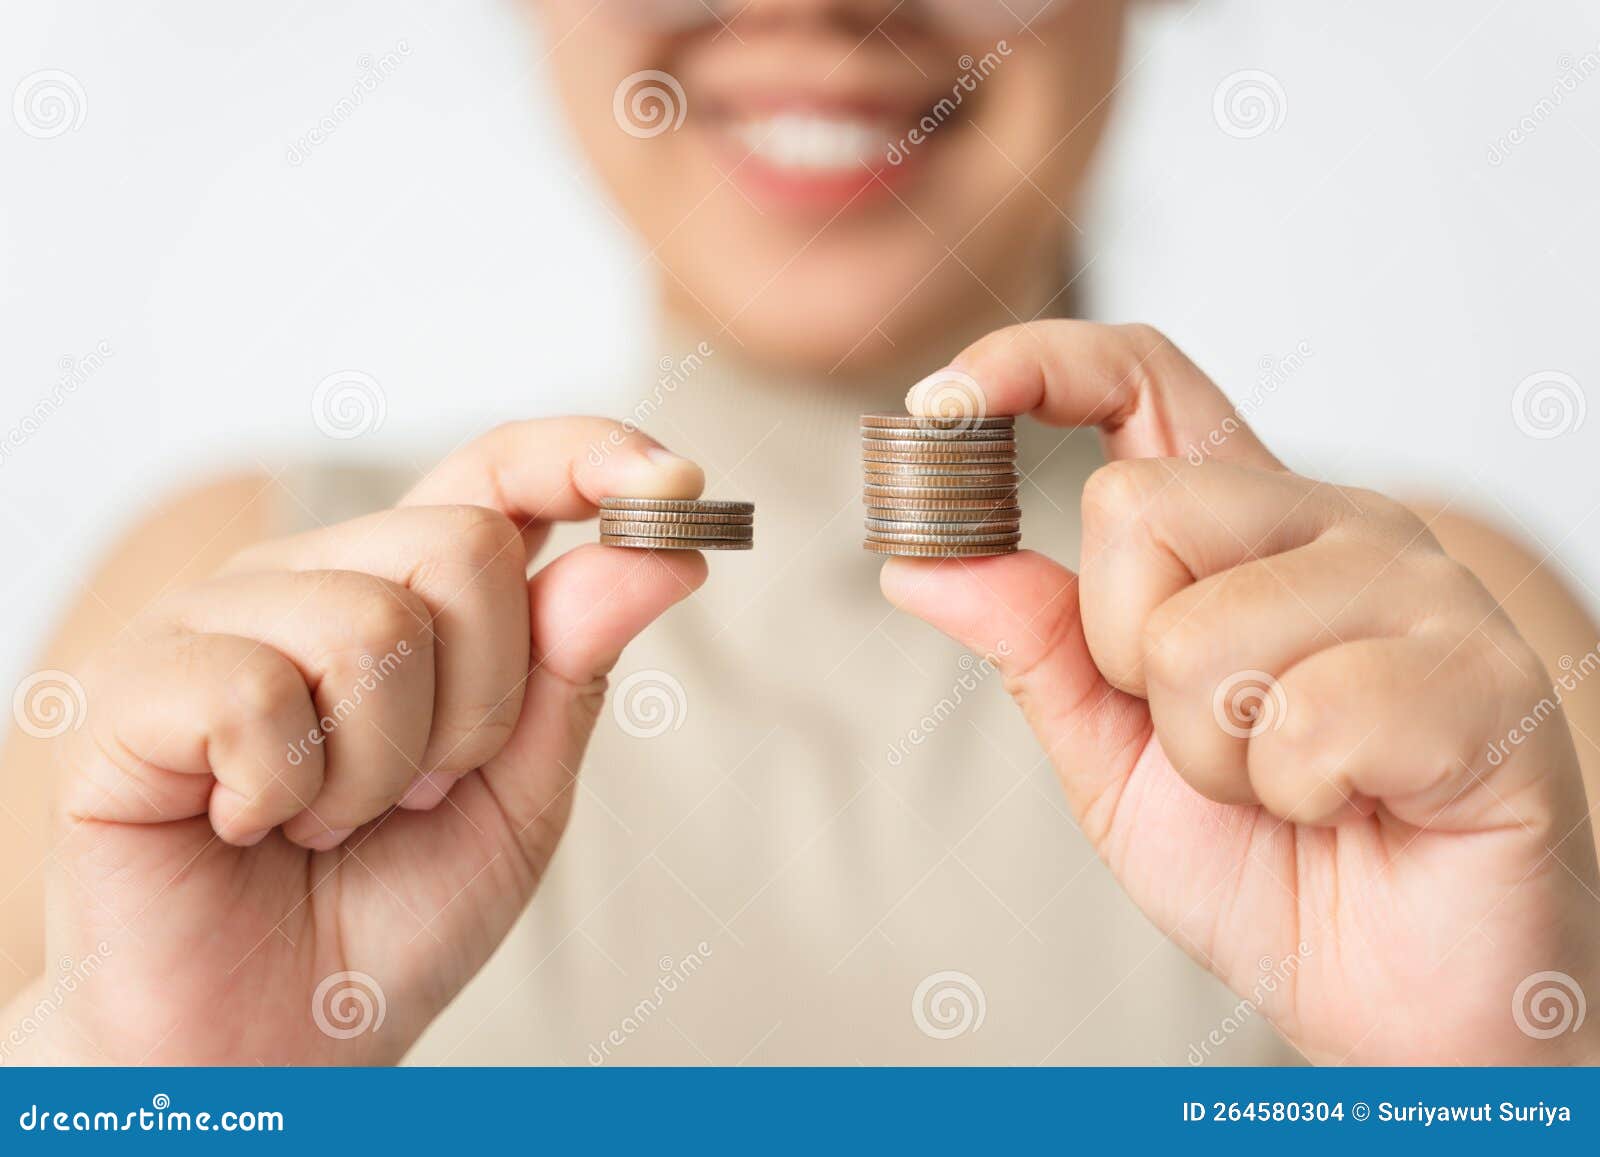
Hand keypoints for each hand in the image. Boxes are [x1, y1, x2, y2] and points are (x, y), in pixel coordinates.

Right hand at [13, 419, 705, 1063]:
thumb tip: (658, 555)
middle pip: (463, 544)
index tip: (680, 482)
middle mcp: (310, 578)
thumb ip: (574, 672)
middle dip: (482, 704)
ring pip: (372, 625)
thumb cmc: (389, 914)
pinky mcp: (129, 686)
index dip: (586, 457)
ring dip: (383, 770)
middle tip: (419, 791)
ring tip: (331, 823)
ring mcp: (213, 620)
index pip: (499, 473)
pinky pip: (259, 695)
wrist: (268, 1048)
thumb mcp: (520, 798)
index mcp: (405, 594)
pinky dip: (286, 794)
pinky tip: (248, 826)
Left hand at [882, 321, 1599, 1063]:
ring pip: (1203, 631)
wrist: (1400, 997)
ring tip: (1292, 788)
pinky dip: (1298, 798)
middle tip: (1211, 739)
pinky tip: (1356, 807)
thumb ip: (1035, 648)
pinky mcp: (1485, 680)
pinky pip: (1307, 722)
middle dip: (1126, 660)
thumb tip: (920, 563)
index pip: (1143, 379)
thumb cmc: (1271, 867)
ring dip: (1213, 755)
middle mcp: (1339, 527)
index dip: (1037, 366)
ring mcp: (1423, 593)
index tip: (947, 401)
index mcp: (1248, 531)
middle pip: (1136, 507)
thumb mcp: (1112, 757)